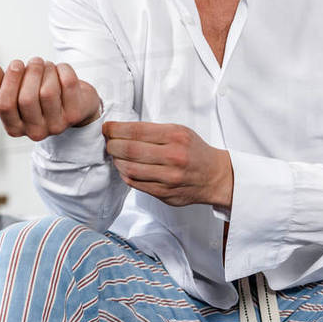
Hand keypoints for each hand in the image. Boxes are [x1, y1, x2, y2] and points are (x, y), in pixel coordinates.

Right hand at [0, 57, 101, 141]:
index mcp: (15, 128)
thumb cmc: (40, 97)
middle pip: (27, 98)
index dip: (9, 80)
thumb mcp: (17, 92)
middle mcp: (35, 131)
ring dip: (47, 70)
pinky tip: (60, 69)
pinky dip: (63, 69)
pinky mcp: (75, 114)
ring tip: (47, 65)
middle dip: (31, 72)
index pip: (4, 105)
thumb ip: (1, 83)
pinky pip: (68, 84)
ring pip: (48, 91)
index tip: (16, 63)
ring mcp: (57, 126)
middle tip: (35, 61)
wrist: (76, 105)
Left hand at [103, 121, 232, 208]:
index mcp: (175, 137)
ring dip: (117, 161)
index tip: (107, 128)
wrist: (215, 176)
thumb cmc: (194, 151)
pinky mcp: (165, 193)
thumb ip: (153, 131)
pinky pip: (136, 184)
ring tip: (116, 155)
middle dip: (112, 145)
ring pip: (130, 169)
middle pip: (130, 150)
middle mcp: (173, 157)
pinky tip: (125, 168)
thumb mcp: (179, 131)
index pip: (136, 131)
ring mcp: (168, 177)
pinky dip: (125, 174)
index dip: (116, 129)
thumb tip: (121, 129)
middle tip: (108, 142)